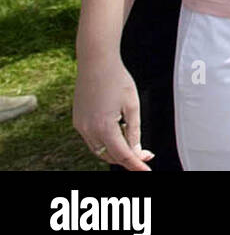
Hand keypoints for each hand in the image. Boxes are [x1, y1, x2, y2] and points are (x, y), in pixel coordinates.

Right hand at [72, 55, 153, 170]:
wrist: (96, 62)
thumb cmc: (117, 80)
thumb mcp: (132, 105)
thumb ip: (134, 131)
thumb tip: (137, 151)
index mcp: (104, 127)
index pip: (122, 155)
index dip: (136, 165)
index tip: (146, 172)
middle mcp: (88, 130)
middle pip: (109, 155)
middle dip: (127, 158)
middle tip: (145, 154)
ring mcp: (80, 126)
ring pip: (99, 149)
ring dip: (115, 151)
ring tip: (133, 142)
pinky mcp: (77, 121)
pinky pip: (91, 139)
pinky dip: (105, 141)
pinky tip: (118, 131)